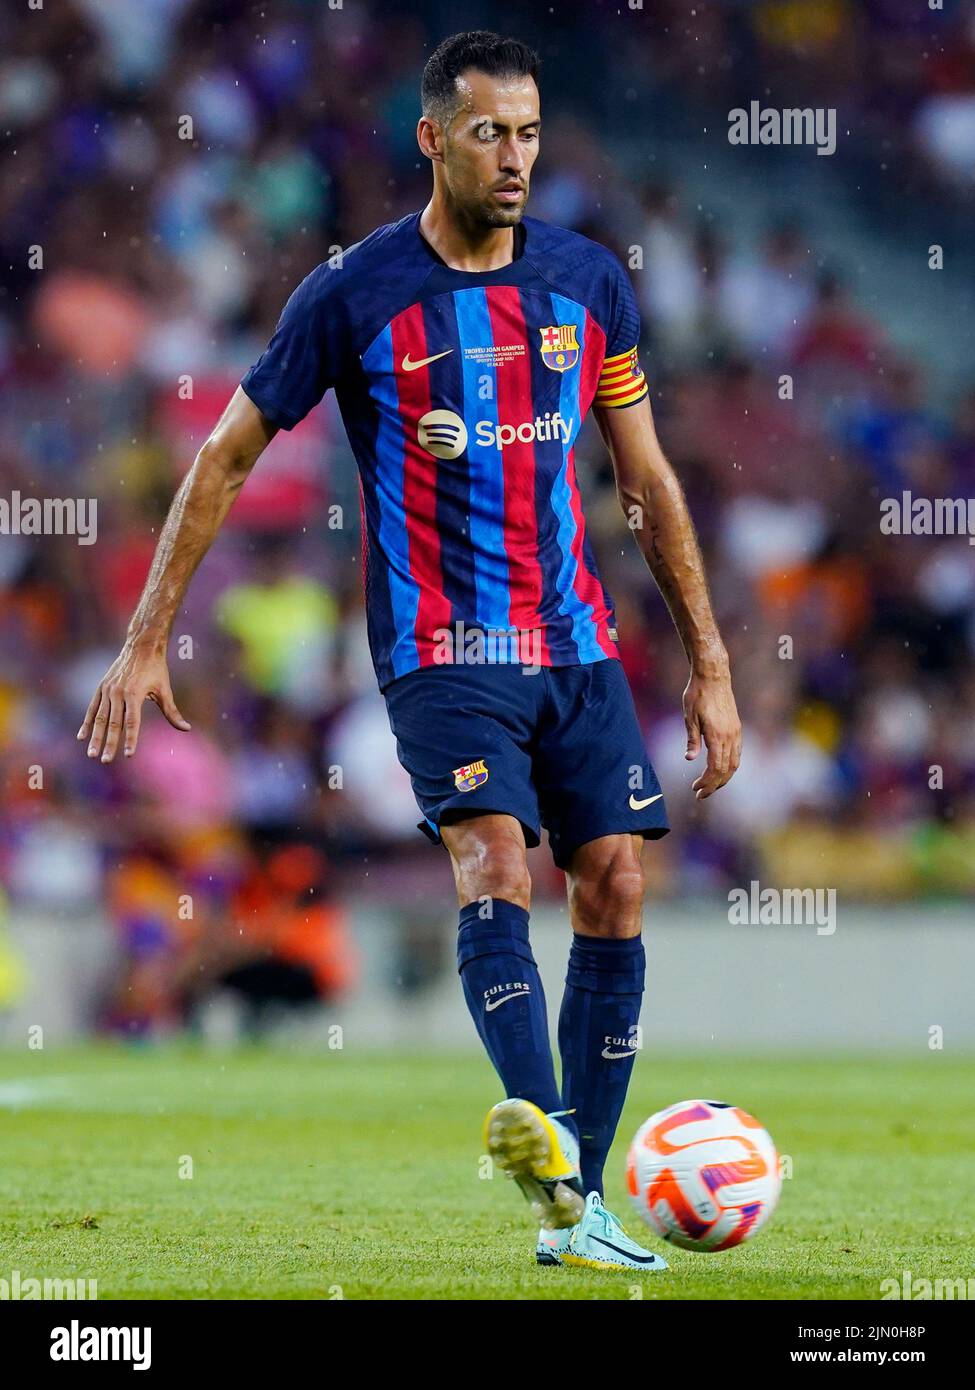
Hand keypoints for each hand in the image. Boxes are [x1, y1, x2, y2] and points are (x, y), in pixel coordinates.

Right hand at [77, 641, 189, 762]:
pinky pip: (92, 708)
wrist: (141, 646)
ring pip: (99, 718)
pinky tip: (82, 737)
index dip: (130, 739)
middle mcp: (118, 692)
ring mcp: (107, 690)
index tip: (128, 754)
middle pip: (113, 723)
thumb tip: (186, 728)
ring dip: (95, 737)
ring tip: (92, 754)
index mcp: (135, 694)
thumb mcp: (165, 690)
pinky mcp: (101, 687)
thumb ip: (172, 712)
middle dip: (109, 743)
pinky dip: (87, 723)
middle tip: (106, 760)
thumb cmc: (156, 669)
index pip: (132, 722)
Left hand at [683, 665, 741, 798]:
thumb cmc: (697, 694)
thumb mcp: (689, 717)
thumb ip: (692, 740)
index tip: (695, 789)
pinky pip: (737, 753)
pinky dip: (729, 766)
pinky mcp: (737, 728)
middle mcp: (730, 736)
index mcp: (717, 735)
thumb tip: (689, 759)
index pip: (715, 768)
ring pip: (734, 763)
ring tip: (710, 786)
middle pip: (726, 770)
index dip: (706, 782)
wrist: (714, 676)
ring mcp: (736, 732)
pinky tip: (720, 770)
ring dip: (723, 778)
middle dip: (714, 785)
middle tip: (700, 794)